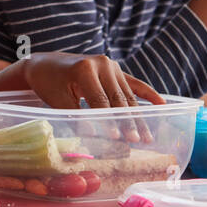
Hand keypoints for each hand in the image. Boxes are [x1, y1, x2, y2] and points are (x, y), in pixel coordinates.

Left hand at [24, 52, 163, 142]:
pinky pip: (134, 83)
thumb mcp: (58, 100)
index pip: (100, 100)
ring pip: (128, 95)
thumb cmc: (48, 83)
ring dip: (138, 116)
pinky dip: (148, 94)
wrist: (44, 64)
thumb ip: (76, 116)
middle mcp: (102, 64)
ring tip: (146, 136)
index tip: (116, 138)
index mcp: (85, 70)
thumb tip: (94, 137)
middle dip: (128, 122)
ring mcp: (111, 66)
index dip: (109, 120)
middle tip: (137, 141)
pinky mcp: (115, 69)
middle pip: (118, 98)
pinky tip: (162, 104)